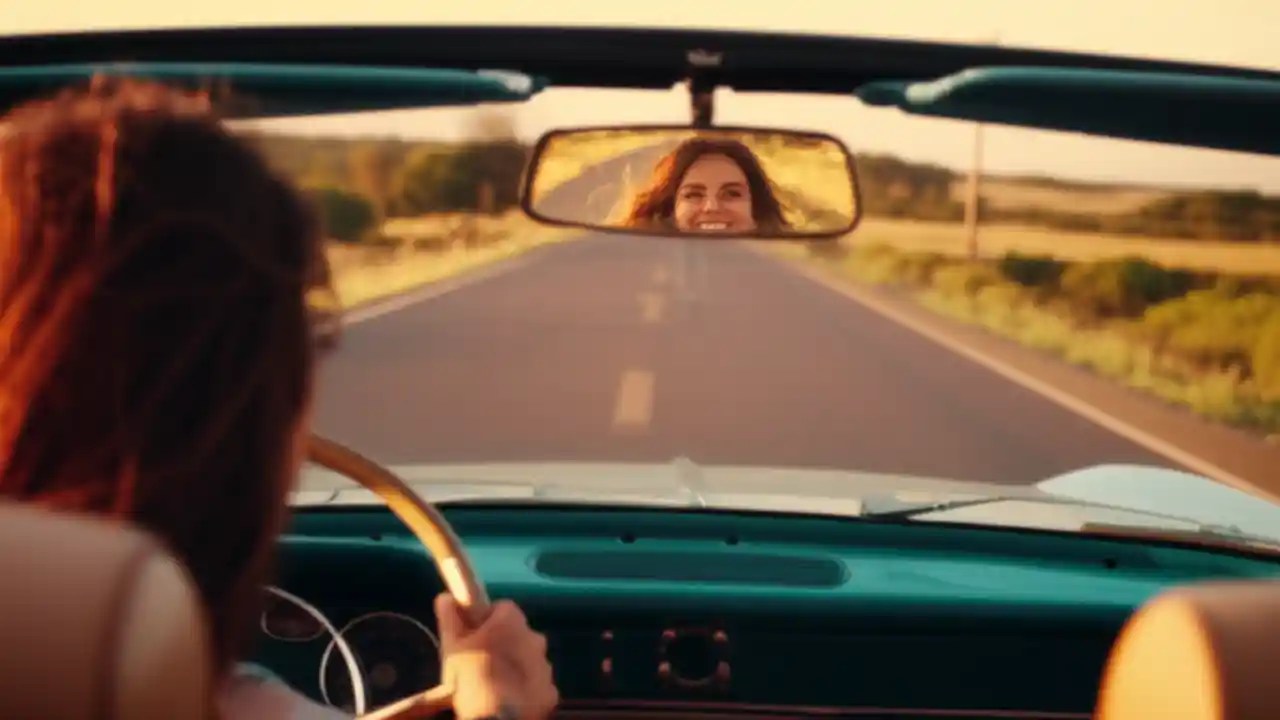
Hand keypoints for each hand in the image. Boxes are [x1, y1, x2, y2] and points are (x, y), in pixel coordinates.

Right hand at [435, 593, 557, 719]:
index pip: (502, 608)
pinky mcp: (550, 691)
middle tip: (481, 662)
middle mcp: (535, 638)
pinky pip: (537, 683)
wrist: (497, 718)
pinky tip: (509, 699)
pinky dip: (526, 688)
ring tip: (494, 684)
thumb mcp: (452, 646)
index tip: (473, 635)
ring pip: (529, 659)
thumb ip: (450, 617)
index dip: (486, 619)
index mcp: (512, 622)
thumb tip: (447, 596)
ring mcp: (546, 666)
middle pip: (517, 633)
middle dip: (503, 643)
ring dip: (515, 665)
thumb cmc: (471, 676)